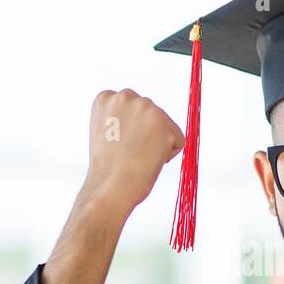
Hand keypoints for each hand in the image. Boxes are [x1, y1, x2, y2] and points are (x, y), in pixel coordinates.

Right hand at [80, 89, 183, 216]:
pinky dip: (168, 155)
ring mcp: (146, 108)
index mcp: (106, 97)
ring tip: (136, 157)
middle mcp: (126, 96)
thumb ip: (121, 120)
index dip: (127, 131)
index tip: (117, 144)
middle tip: (128, 153)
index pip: (131, 109)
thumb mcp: (106, 134)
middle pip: (151, 115)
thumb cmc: (107, 170)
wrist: (110, 188)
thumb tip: (147, 122)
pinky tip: (148, 161)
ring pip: (164, 127)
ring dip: (156, 144)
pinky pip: (177, 141)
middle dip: (145, 134)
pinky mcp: (164, 124)